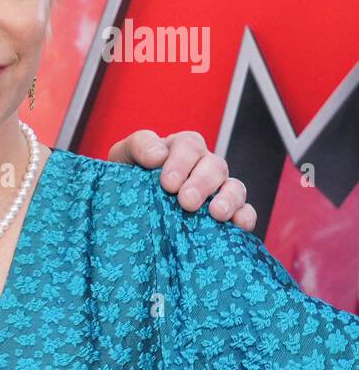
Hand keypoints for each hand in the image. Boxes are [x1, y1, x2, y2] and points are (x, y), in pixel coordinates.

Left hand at [107, 130, 256, 231]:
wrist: (125, 208)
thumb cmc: (127, 178)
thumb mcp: (124, 155)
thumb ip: (139, 146)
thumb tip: (158, 155)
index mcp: (181, 148)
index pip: (189, 145)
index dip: (181, 162)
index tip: (168, 184)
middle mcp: (203, 166)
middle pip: (214, 166)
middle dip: (202, 184)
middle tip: (186, 202)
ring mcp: (217, 190)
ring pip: (234, 187)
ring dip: (228, 199)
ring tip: (216, 214)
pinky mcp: (226, 214)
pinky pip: (245, 211)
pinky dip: (245, 216)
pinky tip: (239, 225)